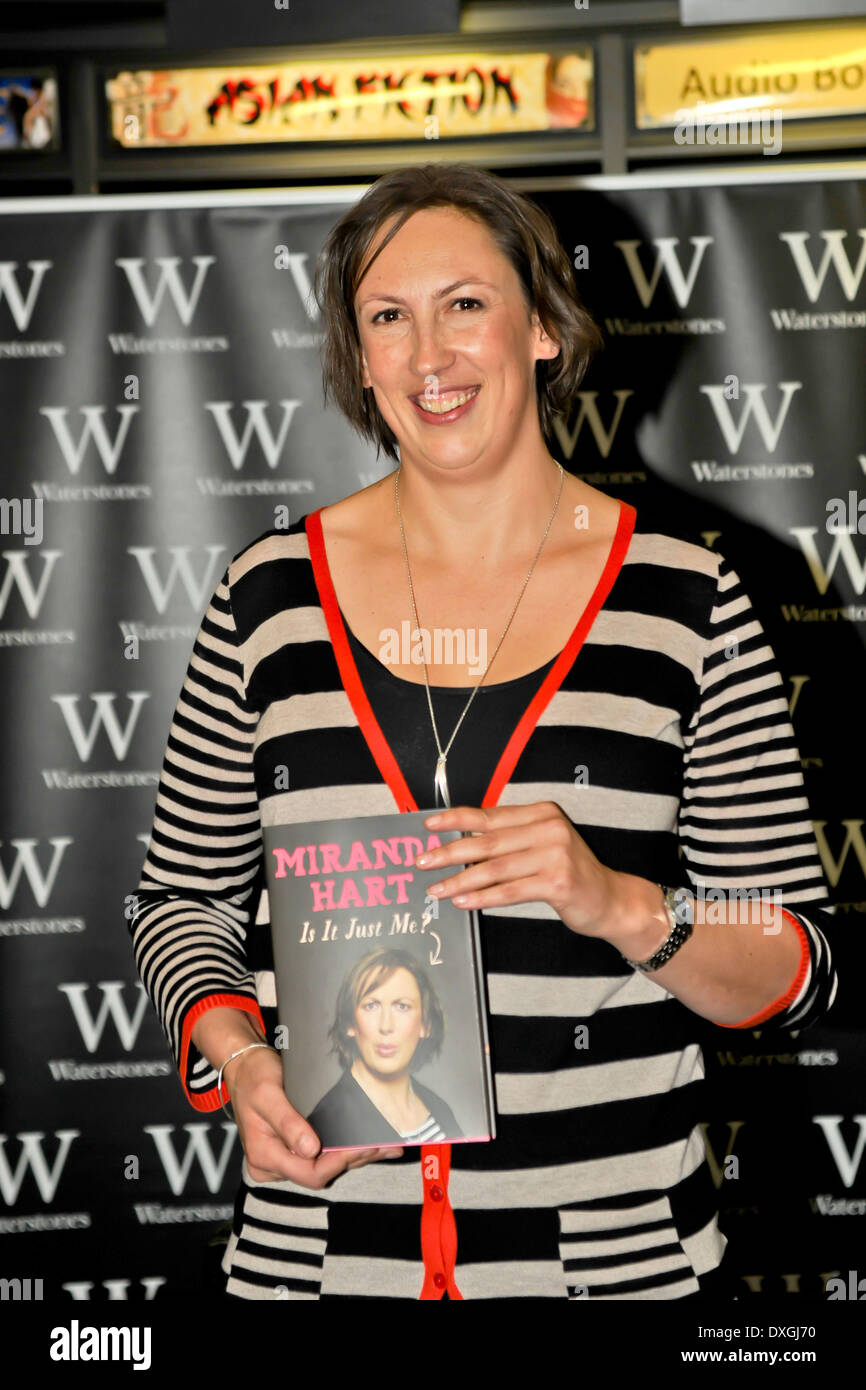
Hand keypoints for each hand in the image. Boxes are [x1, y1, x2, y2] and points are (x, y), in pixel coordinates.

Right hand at [224, 1045, 402, 1187]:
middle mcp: (273, 1165)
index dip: (338, 1162)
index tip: (362, 1145)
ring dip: (355, 1156)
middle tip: (384, 1144)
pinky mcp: (293, 1151)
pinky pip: (321, 1157)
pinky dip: (345, 1150)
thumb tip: (310, 1149)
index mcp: (264, 1156)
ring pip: (324, 1167)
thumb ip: (288, 1123)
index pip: (309, 1173)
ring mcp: (283, 1160)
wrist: (244, 1068)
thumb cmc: (253, 1078)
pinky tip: (369, 1145)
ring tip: (386, 1146)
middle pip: (320, 1173)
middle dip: (354, 1158)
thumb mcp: (268, 1095)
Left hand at [416, 801, 641, 941]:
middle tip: (422, 862)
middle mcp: (549, 828)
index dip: (456, 819)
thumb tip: (460, 846)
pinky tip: (463, 902)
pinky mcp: (557, 883)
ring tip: (436, 889)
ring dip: (461, 880)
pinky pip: (510, 891)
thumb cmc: (569, 873)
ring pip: (495, 869)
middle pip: (488, 841)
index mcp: (542, 813)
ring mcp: (555, 855)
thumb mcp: (542, 846)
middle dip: (450, 852)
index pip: (490, 814)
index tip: (428, 826)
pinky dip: (483, 898)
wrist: (611, 899)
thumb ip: (510, 841)